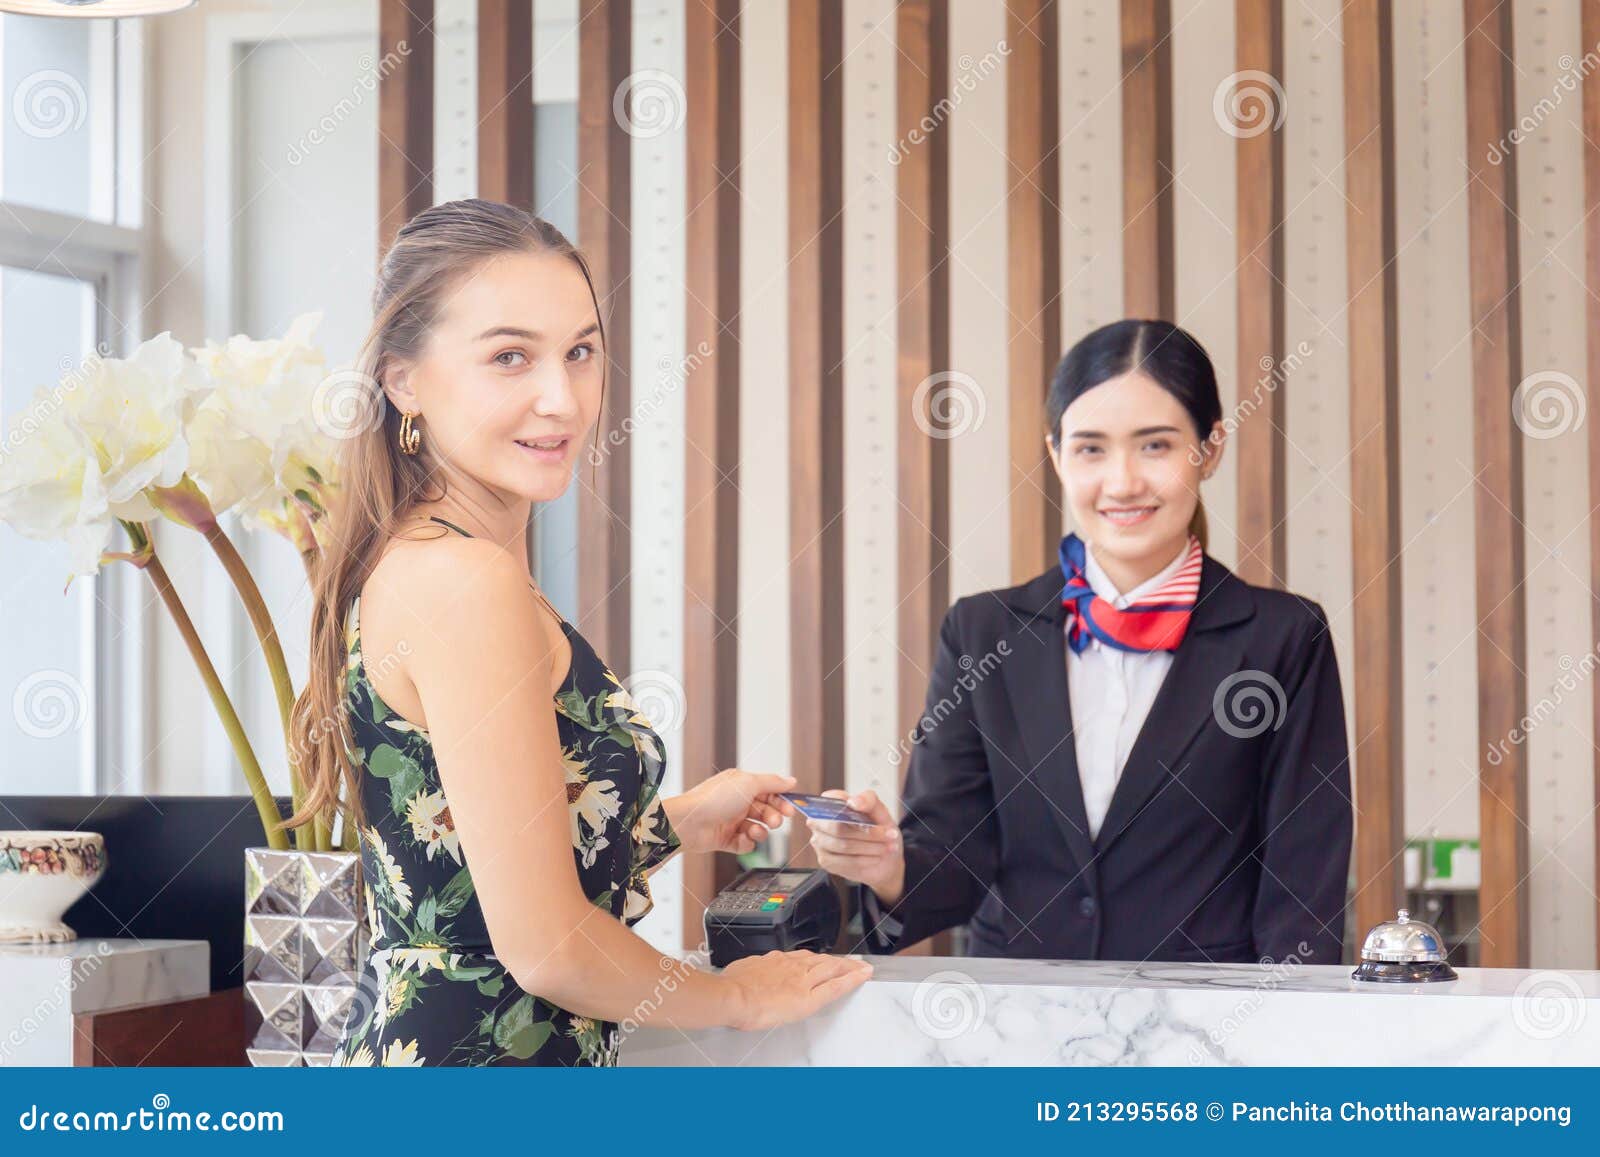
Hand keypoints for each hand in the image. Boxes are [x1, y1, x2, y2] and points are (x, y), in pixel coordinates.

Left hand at [666, 769, 796, 854]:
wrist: (689, 823)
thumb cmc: (713, 799)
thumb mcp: (748, 783)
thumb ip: (772, 783)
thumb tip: (791, 781)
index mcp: (741, 785)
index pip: (769, 792)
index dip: (781, 800)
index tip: (791, 809)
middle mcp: (737, 802)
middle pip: (765, 811)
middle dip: (773, 817)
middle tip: (775, 821)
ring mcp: (731, 821)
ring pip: (757, 828)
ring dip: (760, 831)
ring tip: (755, 831)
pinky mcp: (726, 839)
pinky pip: (745, 844)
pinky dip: (746, 843)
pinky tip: (742, 839)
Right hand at [722, 949, 873, 1030]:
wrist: (733, 996)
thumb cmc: (731, 986)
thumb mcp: (740, 971)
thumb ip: (751, 972)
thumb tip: (748, 974)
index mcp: (776, 961)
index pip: (802, 957)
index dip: (816, 958)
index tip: (823, 959)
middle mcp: (792, 966)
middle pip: (822, 960)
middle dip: (838, 961)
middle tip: (852, 962)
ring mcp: (803, 979)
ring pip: (833, 968)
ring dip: (849, 967)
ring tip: (861, 968)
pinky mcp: (809, 997)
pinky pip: (836, 986)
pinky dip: (852, 979)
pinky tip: (863, 976)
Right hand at [802, 789, 905, 905]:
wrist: (883, 857)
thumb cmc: (878, 829)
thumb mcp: (880, 811)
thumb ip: (868, 800)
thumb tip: (854, 802)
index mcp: (831, 802)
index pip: (831, 801)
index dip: (849, 809)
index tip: (873, 818)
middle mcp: (819, 821)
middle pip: (838, 827)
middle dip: (868, 833)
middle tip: (890, 835)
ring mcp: (819, 841)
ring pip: (843, 846)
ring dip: (870, 848)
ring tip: (888, 847)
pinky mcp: (824, 860)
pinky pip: (844, 862)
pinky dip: (865, 860)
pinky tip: (876, 858)